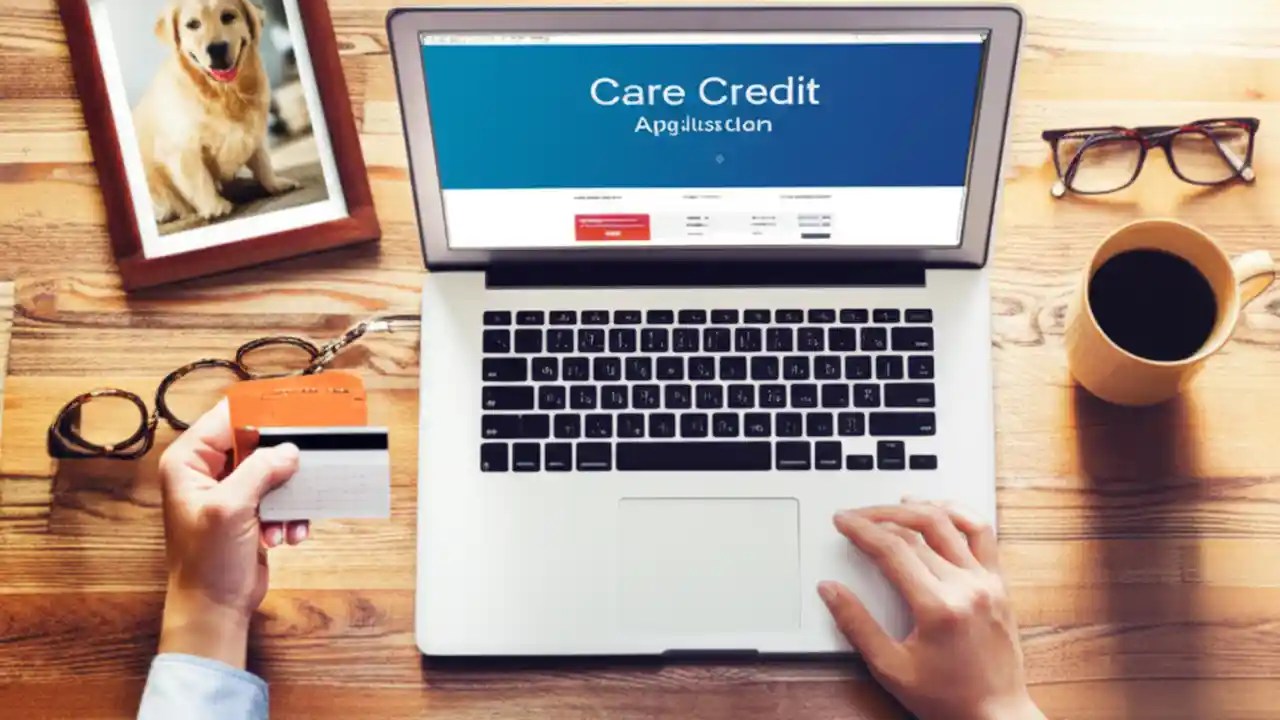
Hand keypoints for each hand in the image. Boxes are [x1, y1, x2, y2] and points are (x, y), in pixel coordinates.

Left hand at [156, 400, 308, 667]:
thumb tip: (291, 451)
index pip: (228, 416)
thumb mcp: (231, 508)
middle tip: (307, 462)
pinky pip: (279, 496)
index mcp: (189, 461)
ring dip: (288, 494)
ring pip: (273, 470)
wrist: (213, 609)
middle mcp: (207, 470)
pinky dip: (289, 514)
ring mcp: (229, 491)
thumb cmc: (208, 561)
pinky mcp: (249, 510)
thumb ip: (260, 471)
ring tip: (287, 521)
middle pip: (256, 442)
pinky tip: (287, 536)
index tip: (298, 410)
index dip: (262, 411)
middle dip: (282, 459)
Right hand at [819, 499, 1044, 719]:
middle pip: (917, 531)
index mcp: (938, 608)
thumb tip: (829, 589)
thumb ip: (856, 624)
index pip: (892, 550)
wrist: (996, 716)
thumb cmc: (946, 698)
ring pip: (951, 523)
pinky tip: (941, 511)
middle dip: (880, 516)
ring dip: (919, 508)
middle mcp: (967, 587)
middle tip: (856, 515)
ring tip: (895, 504)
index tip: (842, 521)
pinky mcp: (1000, 584)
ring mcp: (988, 582)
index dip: (861, 530)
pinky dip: (960, 514)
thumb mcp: (890, 668)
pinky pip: (983, 534)